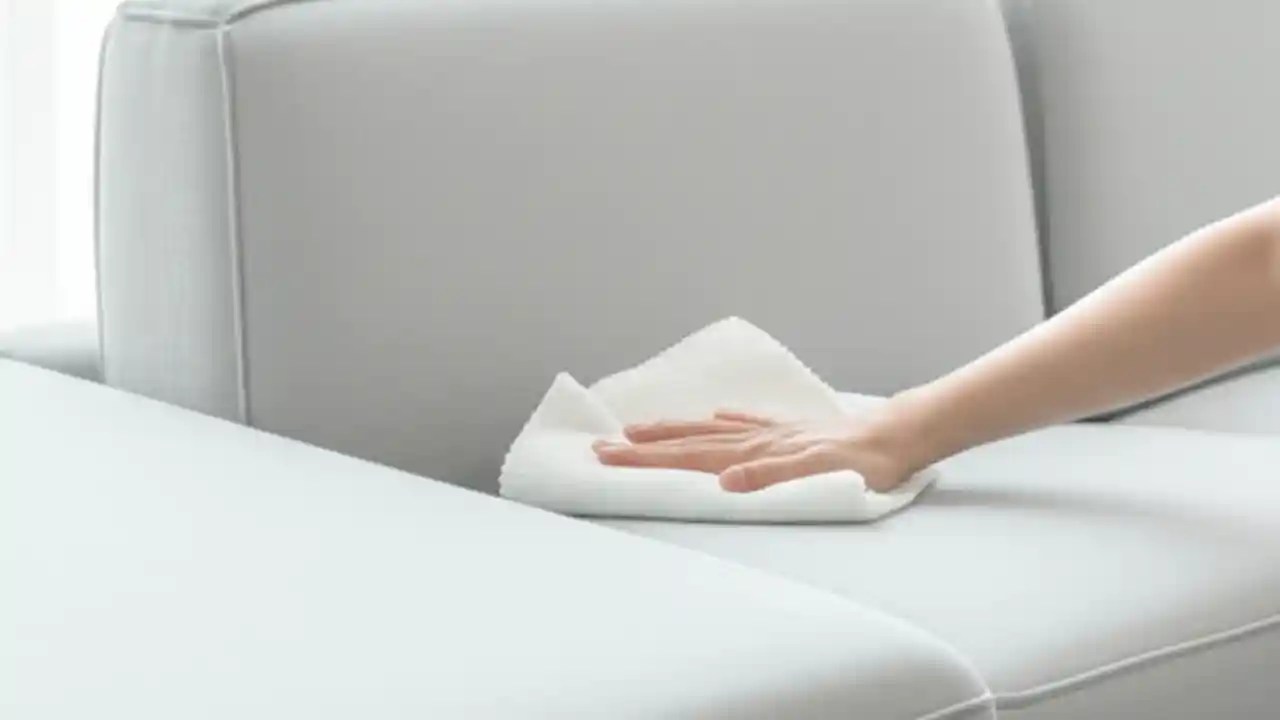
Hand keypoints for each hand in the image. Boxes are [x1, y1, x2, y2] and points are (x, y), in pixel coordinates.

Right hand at [592, 409, 913, 492]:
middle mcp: (755, 439)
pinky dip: (722, 421)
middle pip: (688, 441)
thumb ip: (771, 478)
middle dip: (643, 445)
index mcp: (755, 453)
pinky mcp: (790, 431)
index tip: (607, 455)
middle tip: (602, 445)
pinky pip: (745, 423)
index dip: (646, 458)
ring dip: (672, 431)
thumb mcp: (819, 476)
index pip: (688, 457)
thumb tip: (725, 482)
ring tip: (639, 428)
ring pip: (709, 430)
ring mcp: (771, 432)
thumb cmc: (861, 464)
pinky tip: (713, 416)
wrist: (898, 436)